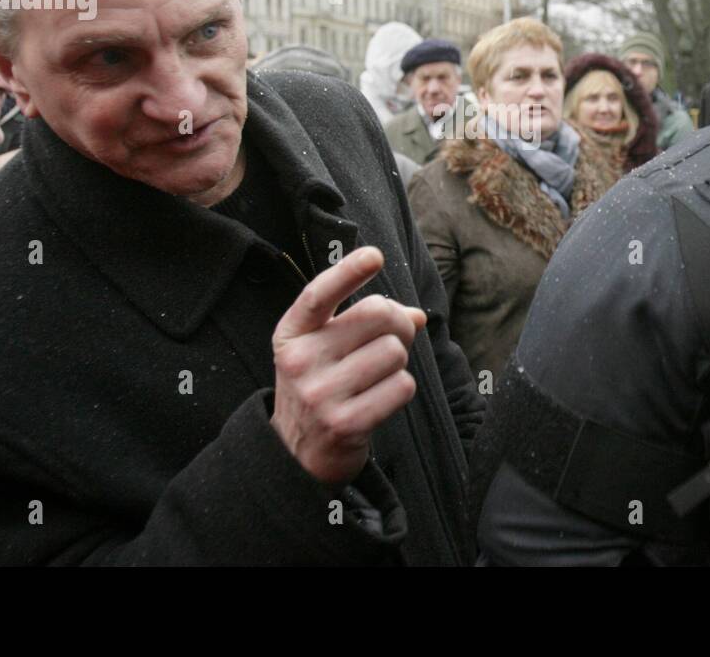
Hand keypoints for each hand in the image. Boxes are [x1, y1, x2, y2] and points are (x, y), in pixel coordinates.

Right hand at [270, 246, 423, 484]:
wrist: (297, 454)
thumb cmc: (320, 387)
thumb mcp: (323, 350)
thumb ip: (362, 324)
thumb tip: (417, 315)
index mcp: (291, 334)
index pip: (319, 294)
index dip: (348, 272)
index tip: (375, 256)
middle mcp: (300, 360)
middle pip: (376, 315)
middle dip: (398, 323)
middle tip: (394, 339)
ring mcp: (320, 393)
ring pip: (394, 351)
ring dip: (399, 361)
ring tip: (380, 375)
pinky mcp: (345, 423)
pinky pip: (401, 386)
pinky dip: (402, 389)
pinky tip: (382, 398)